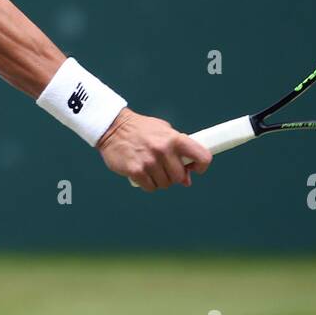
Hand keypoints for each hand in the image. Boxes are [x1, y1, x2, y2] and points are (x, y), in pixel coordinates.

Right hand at [95, 108, 212, 190]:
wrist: (113, 127)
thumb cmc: (141, 130)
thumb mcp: (164, 131)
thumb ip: (178, 151)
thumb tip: (187, 179)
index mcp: (174, 139)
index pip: (202, 156)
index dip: (201, 166)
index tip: (195, 169)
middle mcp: (163, 150)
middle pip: (180, 177)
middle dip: (174, 176)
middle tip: (164, 168)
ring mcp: (149, 162)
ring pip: (165, 184)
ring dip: (159, 180)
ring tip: (151, 167)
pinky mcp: (136, 171)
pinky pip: (150, 187)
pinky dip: (148, 183)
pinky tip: (142, 172)